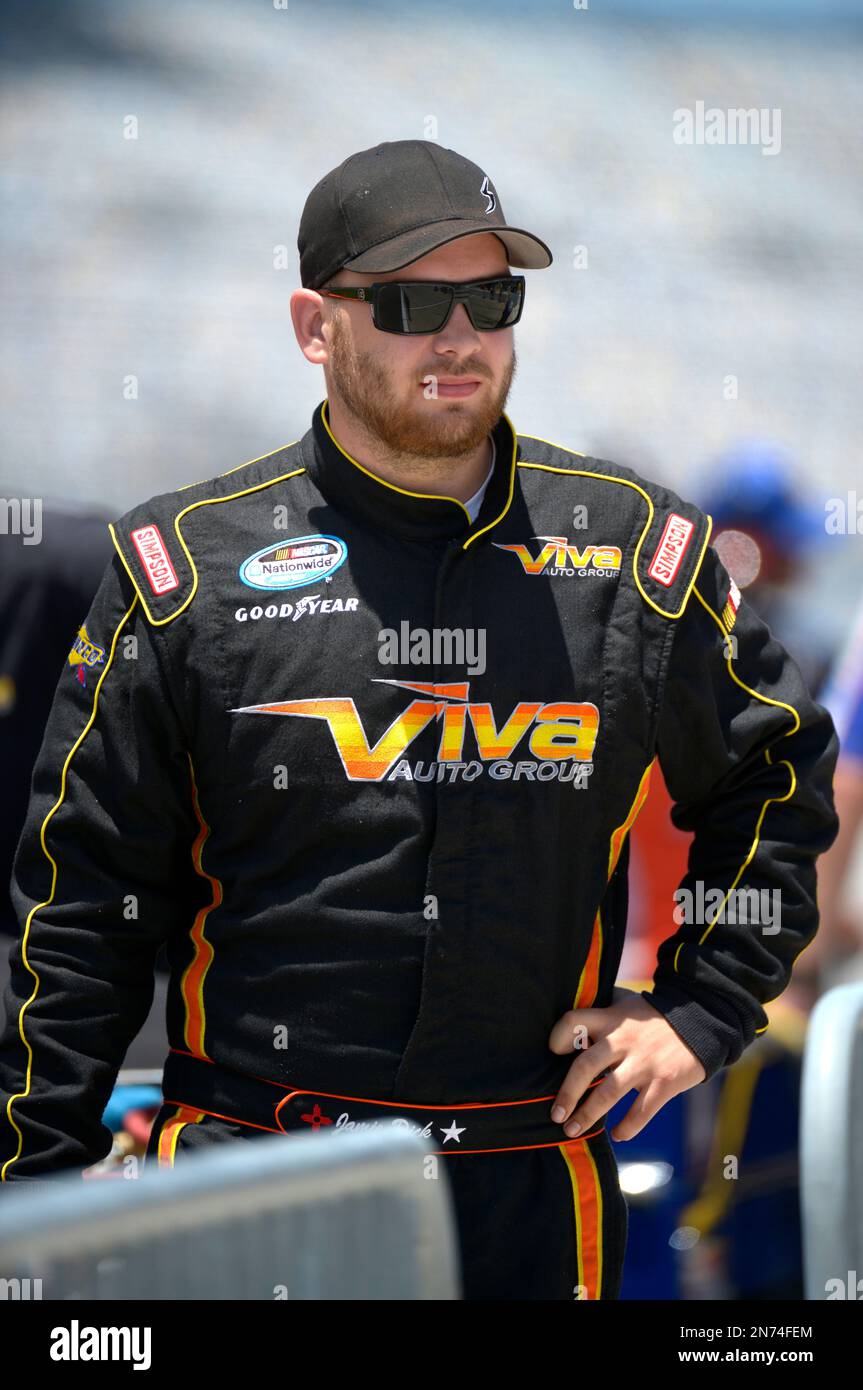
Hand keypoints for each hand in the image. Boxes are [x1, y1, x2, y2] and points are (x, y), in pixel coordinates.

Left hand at [547, 986, 706, 1140]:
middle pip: (585, 1066)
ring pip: (609, 1093)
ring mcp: (644, 1062)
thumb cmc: (654, 1017)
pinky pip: (641, 1111)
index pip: (574, 1021)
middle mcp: (623, 1040)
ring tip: (572, 1131)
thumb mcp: (626, 1006)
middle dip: (567, 1094)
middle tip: (555, 1114)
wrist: (701, 1020)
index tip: (553, 1052)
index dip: (559, 1036)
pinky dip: (627, 1127)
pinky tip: (617, 1134)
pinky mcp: (664, 1081)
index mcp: (610, 1019)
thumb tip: (572, 1026)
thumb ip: (602, 1015)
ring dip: (588, 1115)